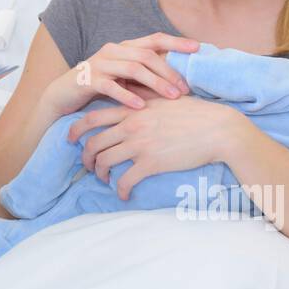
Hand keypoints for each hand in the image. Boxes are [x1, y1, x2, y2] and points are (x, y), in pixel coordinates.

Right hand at [42, 32, 198, 116]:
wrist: (63, 95)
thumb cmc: (100, 88)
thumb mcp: (126, 79)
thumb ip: (147, 76)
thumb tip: (180, 83)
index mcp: (125, 47)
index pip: (154, 39)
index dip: (176, 41)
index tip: (198, 47)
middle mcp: (113, 50)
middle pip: (147, 55)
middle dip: (169, 71)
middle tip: (185, 88)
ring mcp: (100, 63)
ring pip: (133, 68)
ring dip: (155, 82)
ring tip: (172, 97)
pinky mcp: (89, 80)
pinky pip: (111, 86)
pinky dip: (128, 96)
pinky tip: (141, 106)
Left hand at [67, 95, 245, 200]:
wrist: (217, 129)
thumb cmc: (196, 113)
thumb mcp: (165, 98)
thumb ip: (145, 97)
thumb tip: (134, 94)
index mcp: (132, 109)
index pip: (93, 118)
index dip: (77, 129)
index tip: (71, 138)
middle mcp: (131, 125)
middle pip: (94, 142)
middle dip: (85, 156)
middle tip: (86, 165)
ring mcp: (139, 144)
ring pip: (105, 161)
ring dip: (100, 173)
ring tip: (104, 179)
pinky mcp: (151, 163)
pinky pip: (125, 180)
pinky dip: (120, 189)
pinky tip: (123, 194)